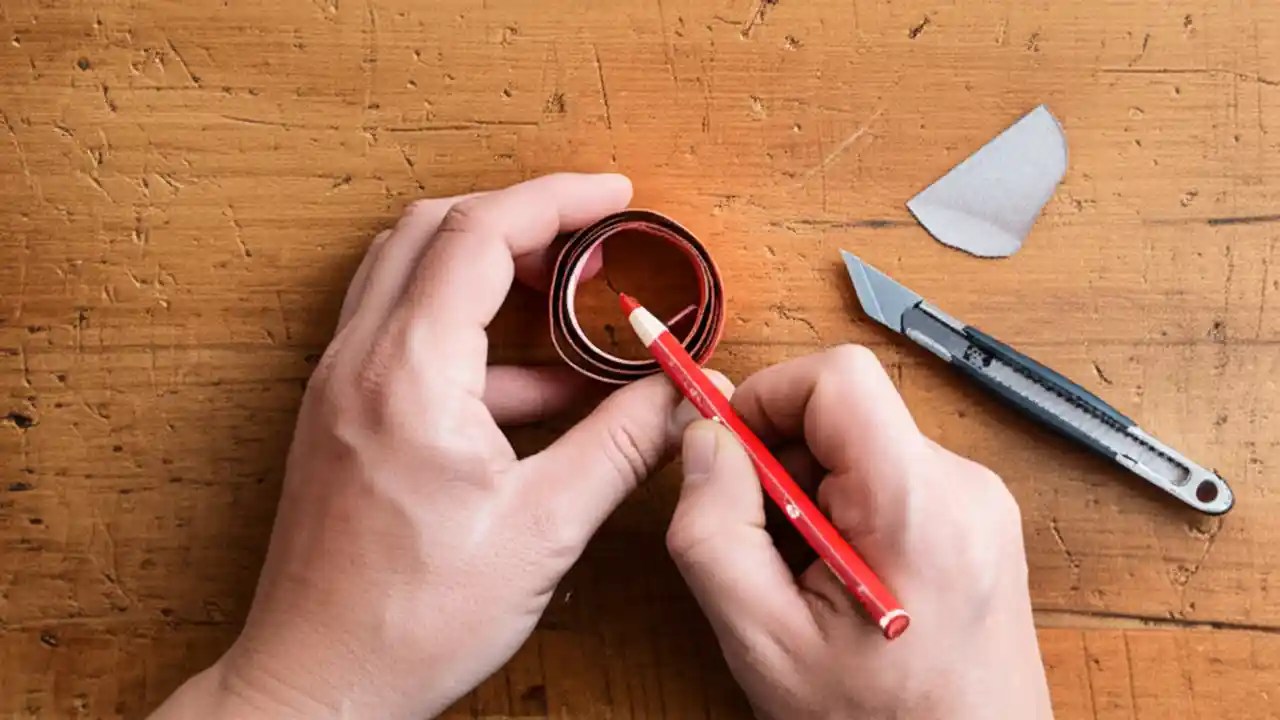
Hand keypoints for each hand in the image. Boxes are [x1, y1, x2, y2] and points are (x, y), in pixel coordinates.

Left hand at [151, 174, 697, 718]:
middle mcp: (360, 362)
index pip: (481, 232)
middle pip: (435, 229)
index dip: (558, 200)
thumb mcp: (544, 529)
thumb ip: (621, 446)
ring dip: (489, 269)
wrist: (319, 682)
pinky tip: (535, 387)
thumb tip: (680, 396)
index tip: (616, 196)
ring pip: (411, 273)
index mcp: (409, 374)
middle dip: (522, 218)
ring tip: (569, 305)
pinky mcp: (343, 415)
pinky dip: (469, 331)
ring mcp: (341, 386)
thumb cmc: (410, 619)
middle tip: (592, 240)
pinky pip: (405, 334)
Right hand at [667, 346, 1051, 719]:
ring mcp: (979, 501)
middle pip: (846, 410)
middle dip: (783, 459)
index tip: (729, 452)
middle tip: (761, 539)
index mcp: (921, 509)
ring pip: (862, 444)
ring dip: (811, 491)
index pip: (839, 377)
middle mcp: (965, 488)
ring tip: (803, 571)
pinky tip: (837, 576)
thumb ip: (715, 528)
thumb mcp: (764, 639)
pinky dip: (845, 510)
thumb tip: (703, 436)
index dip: (768, 397)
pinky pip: (890, 476)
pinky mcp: (977, 518)